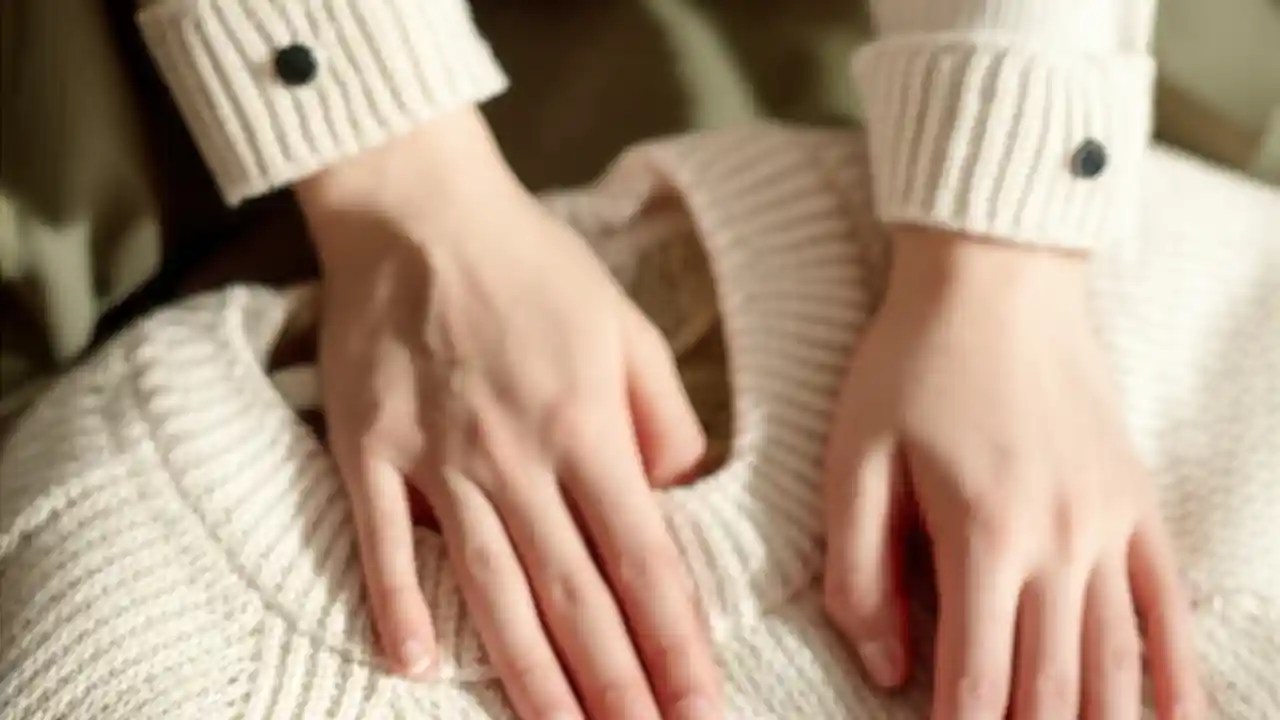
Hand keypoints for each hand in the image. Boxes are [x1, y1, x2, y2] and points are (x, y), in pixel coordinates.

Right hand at [298, 108, 721, 719]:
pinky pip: (382, 544)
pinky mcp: (369, 452)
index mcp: (588, 429)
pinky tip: (414, 669)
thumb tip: (678, 489)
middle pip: (575, 598)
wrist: (420, 211)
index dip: (677, 644)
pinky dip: (396, 607)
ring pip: (491, 592)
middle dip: (616, 688)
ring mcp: (437, 461)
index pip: (646, 561)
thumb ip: (662, 415)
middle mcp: (517, 459)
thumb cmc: (532, 267)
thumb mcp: (626, 325)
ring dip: (530, 678)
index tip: (699, 707)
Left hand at [821, 232, 1202, 718]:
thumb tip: (888, 667)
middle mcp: (1059, 541)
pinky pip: (1168, 606)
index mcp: (982, 534)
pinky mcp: (1137, 503)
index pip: (978, 681)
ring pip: (1116, 664)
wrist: (995, 277)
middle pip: (1053, 689)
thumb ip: (859, 572)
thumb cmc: (910, 366)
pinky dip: (1175, 676)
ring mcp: (1110, 524)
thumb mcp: (854, 460)